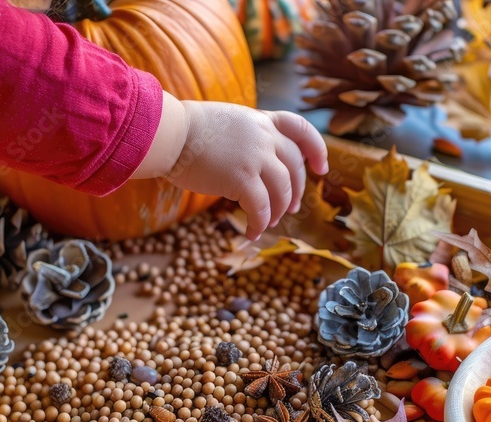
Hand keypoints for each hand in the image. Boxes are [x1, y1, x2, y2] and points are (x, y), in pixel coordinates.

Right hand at [138, 94, 327, 239]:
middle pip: (294, 167)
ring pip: (281, 190)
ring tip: (268, 222)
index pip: (300, 129)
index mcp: (261, 120)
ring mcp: (256, 157)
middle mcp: (264, 137)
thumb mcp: (227, 122)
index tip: (321, 167)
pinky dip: (260, 223)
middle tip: (291, 208)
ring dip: (277, 210)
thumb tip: (255, 162)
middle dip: (296, 191)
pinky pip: (261, 207)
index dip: (316, 149)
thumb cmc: (187, 131)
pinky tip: (252, 232)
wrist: (169, 134)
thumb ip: (247, 137)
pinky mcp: (242, 179)